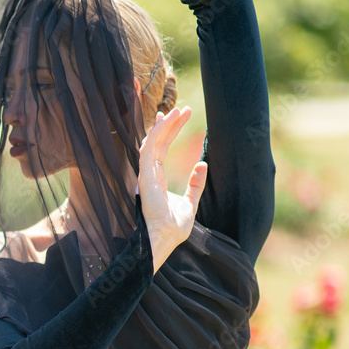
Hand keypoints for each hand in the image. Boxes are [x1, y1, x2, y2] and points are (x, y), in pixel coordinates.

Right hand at [137, 106, 207, 273]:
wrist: (164, 239)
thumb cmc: (173, 228)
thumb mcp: (190, 202)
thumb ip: (195, 184)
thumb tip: (203, 165)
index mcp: (156, 179)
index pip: (162, 149)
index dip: (170, 131)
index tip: (181, 116)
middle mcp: (149, 174)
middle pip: (158, 142)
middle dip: (169, 124)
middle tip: (183, 109)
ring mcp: (146, 174)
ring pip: (152, 143)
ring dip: (164, 125)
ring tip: (177, 111)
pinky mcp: (145, 176)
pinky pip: (148, 150)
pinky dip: (155, 134)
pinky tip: (164, 121)